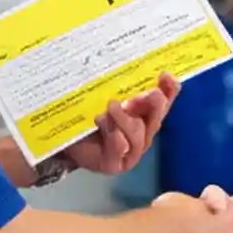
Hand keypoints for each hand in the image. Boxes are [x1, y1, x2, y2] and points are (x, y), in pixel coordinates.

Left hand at [63, 73, 179, 174]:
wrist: (64, 141)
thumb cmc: (88, 117)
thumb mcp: (105, 96)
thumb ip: (122, 87)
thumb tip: (135, 68)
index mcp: (145, 115)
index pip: (163, 102)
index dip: (169, 90)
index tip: (165, 75)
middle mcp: (142, 134)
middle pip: (155, 119)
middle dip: (154, 105)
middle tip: (151, 93)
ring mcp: (131, 152)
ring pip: (137, 134)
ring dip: (126, 119)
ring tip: (112, 105)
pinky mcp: (114, 164)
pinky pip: (120, 147)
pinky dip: (113, 133)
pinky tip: (101, 121)